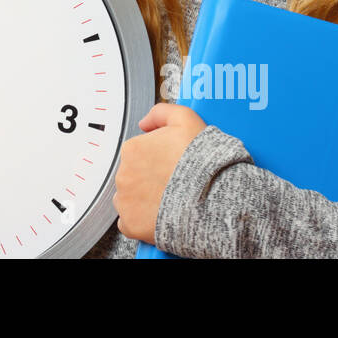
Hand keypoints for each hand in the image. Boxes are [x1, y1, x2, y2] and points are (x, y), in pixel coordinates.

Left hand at [113, 103, 206, 242]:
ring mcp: (126, 202)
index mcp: (132, 149)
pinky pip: (130, 222)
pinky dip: (142, 221)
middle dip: (149, 179)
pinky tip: (161, 216)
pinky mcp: (131, 225)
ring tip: (169, 201)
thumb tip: (144, 122)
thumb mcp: (186, 119)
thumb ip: (161, 112)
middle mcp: (123, 175)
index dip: (157, 159)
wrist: (215, 201)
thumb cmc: (202, 162)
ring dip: (143, 199)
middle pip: (133, 175)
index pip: (138, 153)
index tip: (171, 165)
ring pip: (129, 198)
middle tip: (173, 183)